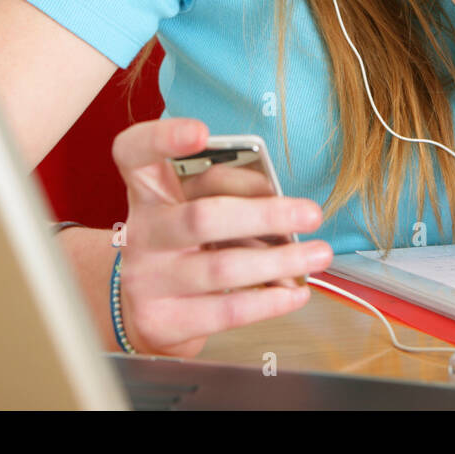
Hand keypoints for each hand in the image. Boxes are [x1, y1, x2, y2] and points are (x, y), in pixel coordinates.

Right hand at [111, 118, 331, 358]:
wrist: (152, 313)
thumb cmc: (189, 246)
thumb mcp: (196, 208)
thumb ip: (229, 195)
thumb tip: (283, 207)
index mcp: (148, 189)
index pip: (135, 152)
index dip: (163, 138)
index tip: (200, 132)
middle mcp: (142, 230)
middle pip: (202, 216)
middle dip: (267, 214)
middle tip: (312, 214)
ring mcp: (146, 278)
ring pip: (222, 268)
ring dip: (280, 261)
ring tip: (319, 255)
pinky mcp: (161, 321)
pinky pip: (225, 311)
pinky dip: (269, 301)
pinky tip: (296, 292)